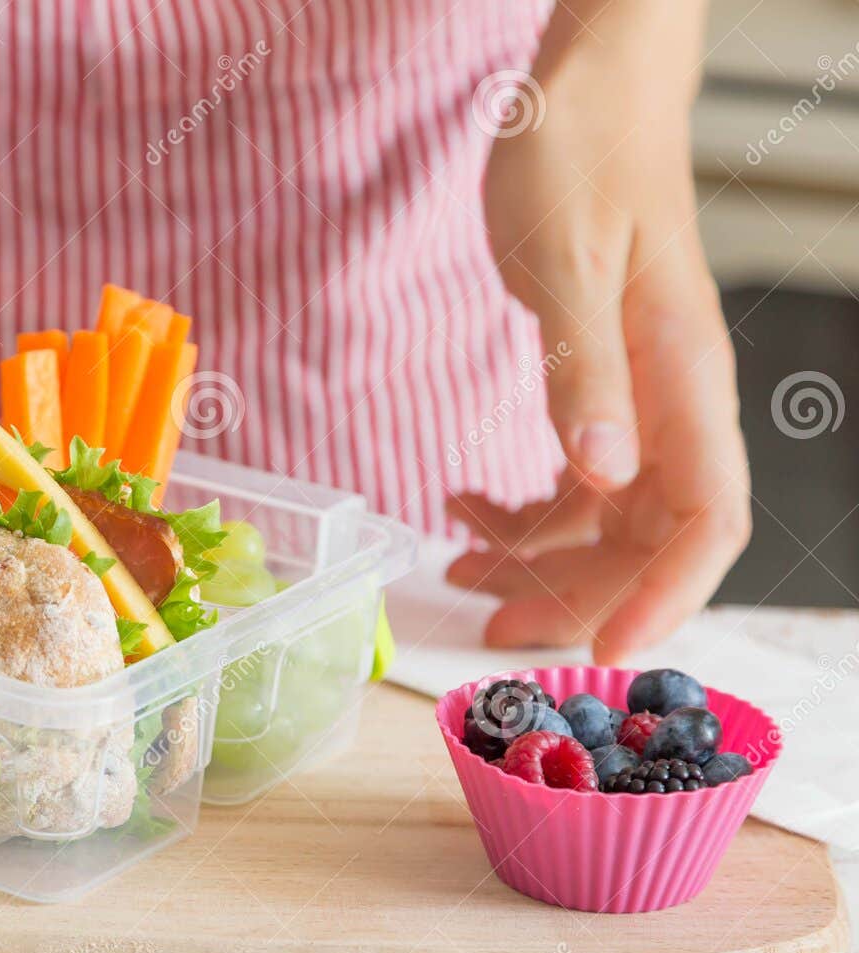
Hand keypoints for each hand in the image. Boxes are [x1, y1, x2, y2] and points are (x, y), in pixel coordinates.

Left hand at [447, 0, 749, 664]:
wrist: (587, 91)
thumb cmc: (582, 156)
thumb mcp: (565, 263)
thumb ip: (583, 373)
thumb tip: (602, 476)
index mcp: (681, 381)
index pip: (705, 520)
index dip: (664, 597)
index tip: (601, 650)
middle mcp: (671, 404)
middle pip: (651, 542)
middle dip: (577, 596)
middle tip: (492, 626)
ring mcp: (640, 402)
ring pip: (610, 521)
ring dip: (541, 560)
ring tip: (459, 566)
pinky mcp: (601, 390)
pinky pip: (578, 480)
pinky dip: (526, 509)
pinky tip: (466, 504)